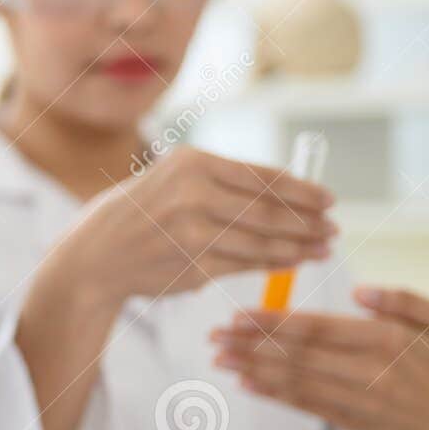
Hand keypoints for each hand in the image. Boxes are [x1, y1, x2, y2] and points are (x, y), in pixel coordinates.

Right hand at [56, 146, 334, 304]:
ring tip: (323, 248)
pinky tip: (293, 261)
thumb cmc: (140, 212)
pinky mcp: (193, 266)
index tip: (329, 199)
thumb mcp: (173, 180)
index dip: (302, 190)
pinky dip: (274, 264)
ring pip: (262, 241)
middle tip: (334, 228)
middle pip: (269, 210)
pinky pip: (245, 264)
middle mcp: (193, 194)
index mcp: (192, 163)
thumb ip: (222, 183)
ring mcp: (193, 232)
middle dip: (309, 221)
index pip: (262, 177)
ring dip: (299, 246)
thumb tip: (286, 189)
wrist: (94, 255)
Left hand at [210, 287, 428, 429]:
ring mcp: (362, 402)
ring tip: (220, 359)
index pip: (318, 328)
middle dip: (251, 346)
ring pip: (298, 383)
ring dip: (254, 371)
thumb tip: (359, 291)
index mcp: (389, 340)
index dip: (273, 322)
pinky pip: (308, 407)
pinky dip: (275, 396)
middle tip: (213, 336)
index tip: (238, 315)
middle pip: (299, 356)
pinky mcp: (355, 425)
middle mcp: (372, 373)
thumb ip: (403, 300)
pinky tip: (247, 384)